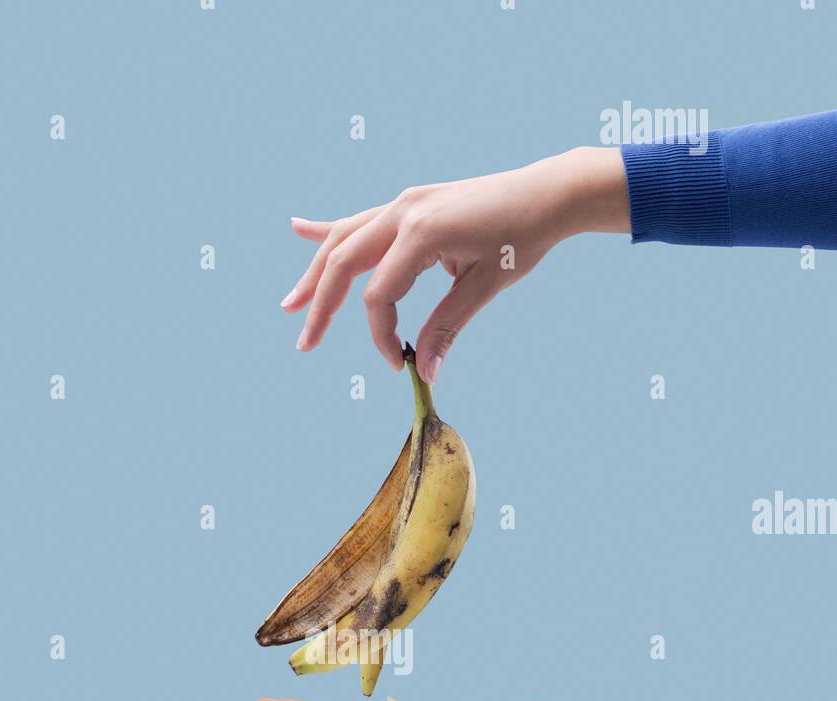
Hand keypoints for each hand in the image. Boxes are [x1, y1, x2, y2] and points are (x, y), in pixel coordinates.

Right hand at [281, 146, 629, 380]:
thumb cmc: (521, 238)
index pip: (379, 294)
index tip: (398, 362)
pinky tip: (299, 228)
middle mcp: (403, 212)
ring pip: (344, 241)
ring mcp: (403, 203)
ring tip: (290, 303)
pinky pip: (361, 220)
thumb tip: (423, 371)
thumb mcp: (485, 286)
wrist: (545, 193)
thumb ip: (447, 327)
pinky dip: (330, 228)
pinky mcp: (409, 204)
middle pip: (344, 264)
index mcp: (422, 233)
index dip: (381, 335)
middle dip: (321, 307)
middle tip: (305, 345)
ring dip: (315, 272)